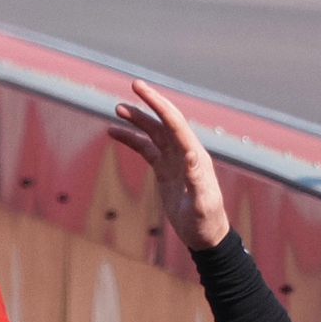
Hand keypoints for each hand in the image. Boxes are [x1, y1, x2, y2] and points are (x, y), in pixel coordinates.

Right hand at [108, 79, 229, 251]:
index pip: (174, 123)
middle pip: (163, 121)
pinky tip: (115, 133)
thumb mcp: (203, 203)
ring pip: (152, 133)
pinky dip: (131, 140)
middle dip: (149, 103)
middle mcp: (184, 152)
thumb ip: (198, 180)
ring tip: (117, 109)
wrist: (204, 235)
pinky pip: (145, 149)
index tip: (141, 90)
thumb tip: (191, 155)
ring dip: (136, 120)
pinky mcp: (164, 170)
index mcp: (194, 156)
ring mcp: (174, 160)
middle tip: (133, 86)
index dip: (158, 104)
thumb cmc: (205, 221)